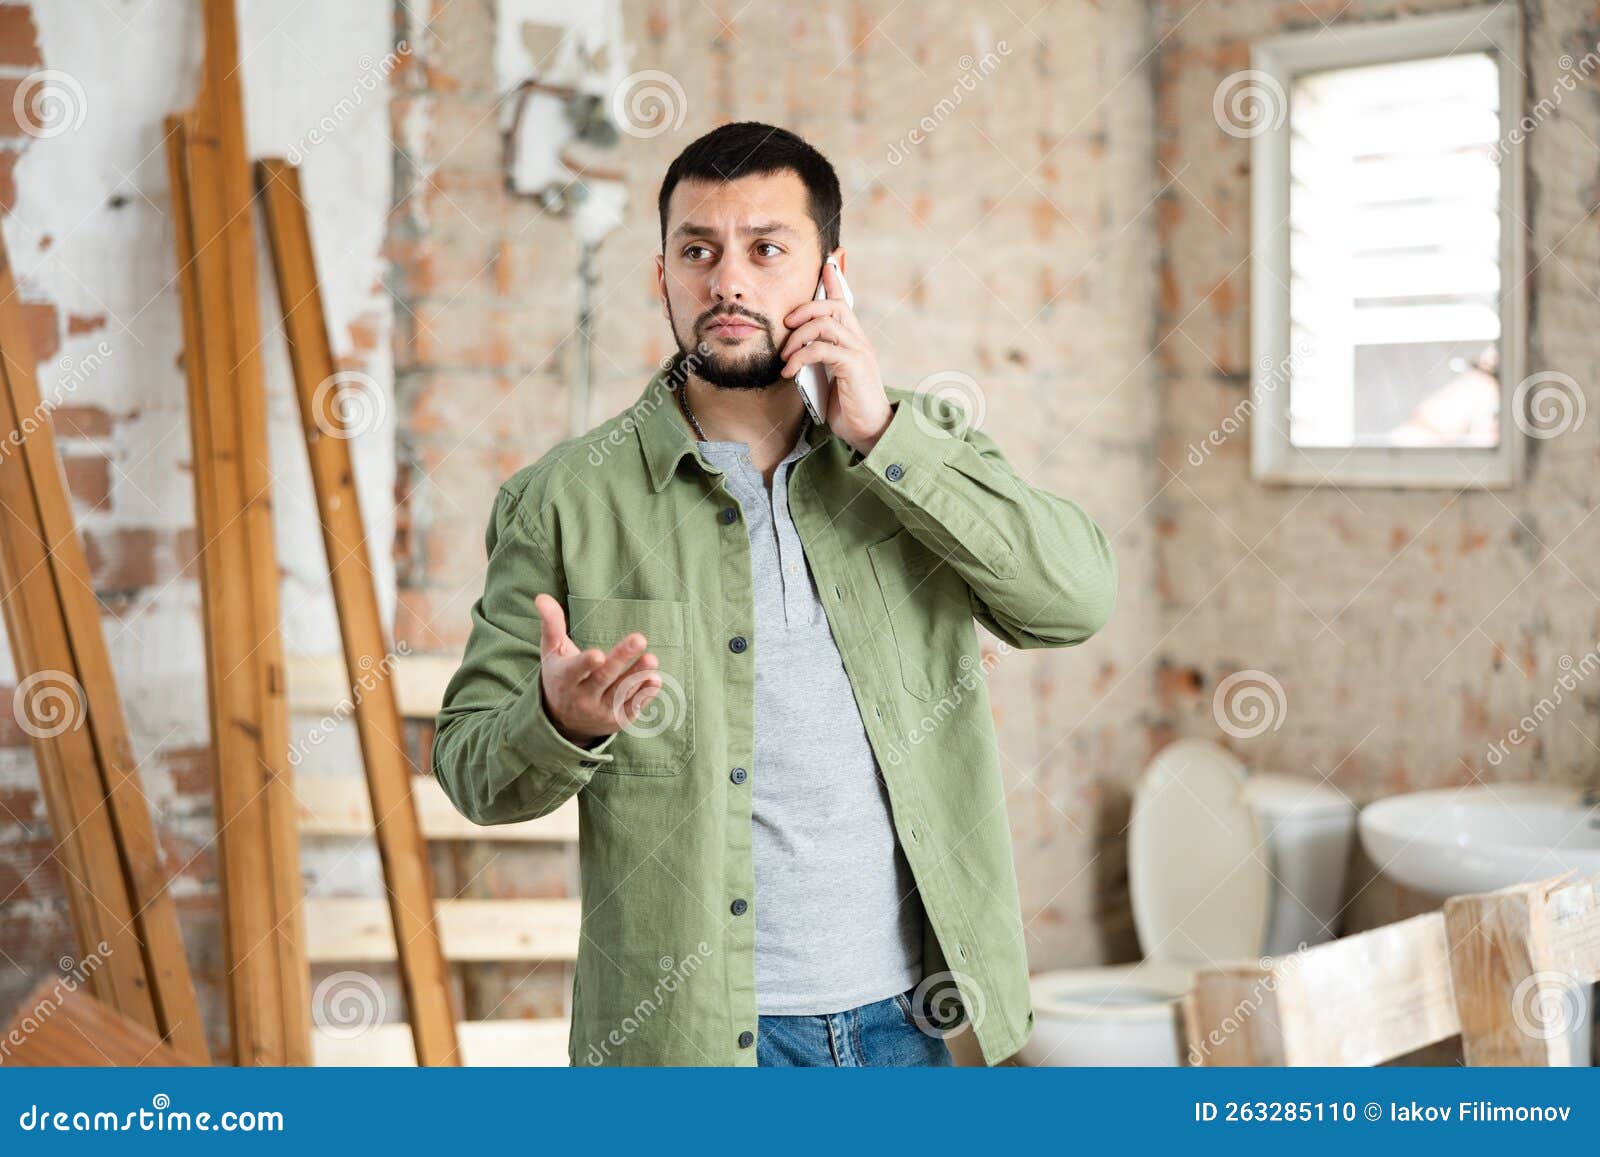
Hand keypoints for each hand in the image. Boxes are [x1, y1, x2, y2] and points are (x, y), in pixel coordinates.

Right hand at [533, 593, 661, 745]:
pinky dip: (644, 694)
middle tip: (639, 638)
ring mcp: (601, 710)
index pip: (575, 671)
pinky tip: (655, 679)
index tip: (598, 654)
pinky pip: (633, 707)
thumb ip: (551, 624)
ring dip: (637, 675)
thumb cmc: (560, 676)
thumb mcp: (552, 652)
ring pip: (621, 692)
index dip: (586, 664)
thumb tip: (541, 596)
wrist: (564, 721)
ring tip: (652, 659)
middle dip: (621, 659)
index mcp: (565, 679)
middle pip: (604, 678)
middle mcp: (583, 697)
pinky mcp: (618, 719)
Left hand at [780, 261, 891, 455]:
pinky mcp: (854, 366)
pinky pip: (823, 349)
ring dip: (797, 337)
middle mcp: (859, 341)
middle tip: (785, 324)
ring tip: (784, 357)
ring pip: (826, 323)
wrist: (868, 431)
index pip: (844, 303)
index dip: (834, 281)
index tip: (825, 263)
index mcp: (854, 341)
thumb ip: (818, 359)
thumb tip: (792, 349)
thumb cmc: (847, 407)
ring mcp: (859, 352)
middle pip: (833, 306)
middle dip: (805, 308)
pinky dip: (800, 356)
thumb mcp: (828, 377)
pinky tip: (789, 371)